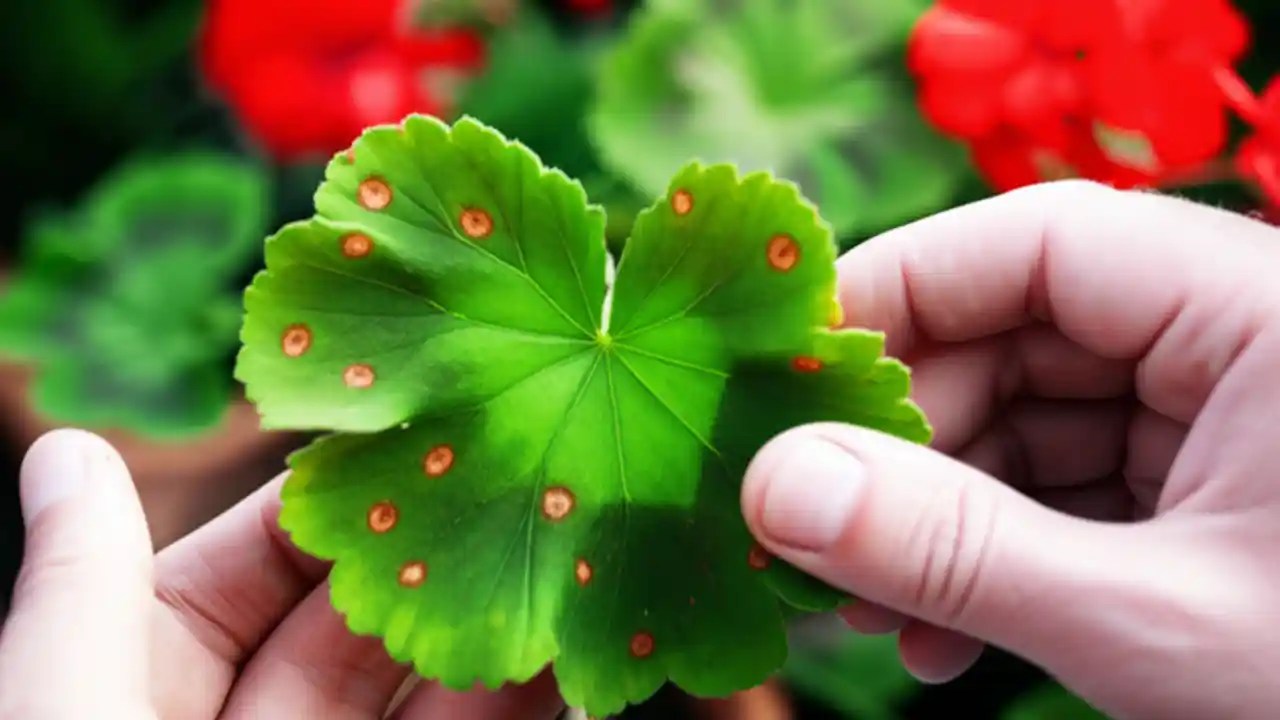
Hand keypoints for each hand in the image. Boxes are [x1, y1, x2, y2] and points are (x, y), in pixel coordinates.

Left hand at [0, 429, 561, 718]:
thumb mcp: (61, 716)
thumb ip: (79, 597)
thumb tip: (65, 446)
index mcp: (135, 693)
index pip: (248, 563)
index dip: (334, 487)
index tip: (419, 409)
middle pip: (355, 618)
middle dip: (437, 539)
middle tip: (527, 457)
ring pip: (426, 685)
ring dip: (498, 613)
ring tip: (571, 531)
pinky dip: (524, 703)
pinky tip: (568, 647)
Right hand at [742, 180, 1279, 719]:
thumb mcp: (1146, 621)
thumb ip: (953, 550)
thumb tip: (775, 487)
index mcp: (1256, 311)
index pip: (1034, 245)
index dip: (895, 294)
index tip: (785, 375)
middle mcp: (1232, 343)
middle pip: (1013, 340)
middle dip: (902, 446)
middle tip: (801, 529)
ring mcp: (1215, 422)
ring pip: (1025, 426)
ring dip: (933, 518)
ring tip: (864, 610)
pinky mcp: (1200, 494)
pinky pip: (1062, 493)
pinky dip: (991, 558)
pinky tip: (942, 638)